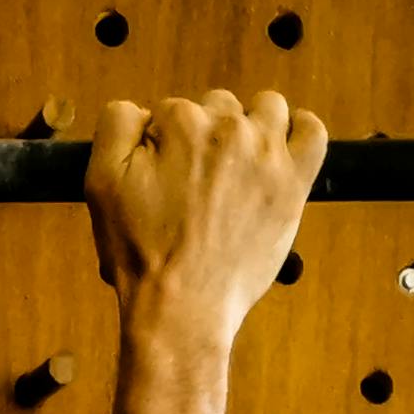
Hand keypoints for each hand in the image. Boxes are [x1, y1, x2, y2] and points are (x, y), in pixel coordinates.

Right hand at [84, 89, 327, 345]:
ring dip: (248, 126)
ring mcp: (268, 154)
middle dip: (202, 134)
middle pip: (216, 106)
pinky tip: (280, 149)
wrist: (182, 307)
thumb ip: (117, 126)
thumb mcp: (101, 183)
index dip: (160, 143)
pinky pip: (311, 132)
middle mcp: (230, 129)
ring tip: (233, 166)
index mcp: (182, 124)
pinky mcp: (294, 182)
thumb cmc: (141, 250)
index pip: (170, 110)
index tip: (159, 177)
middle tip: (192, 182)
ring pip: (265, 108)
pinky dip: (298, 131)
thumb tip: (143, 111)